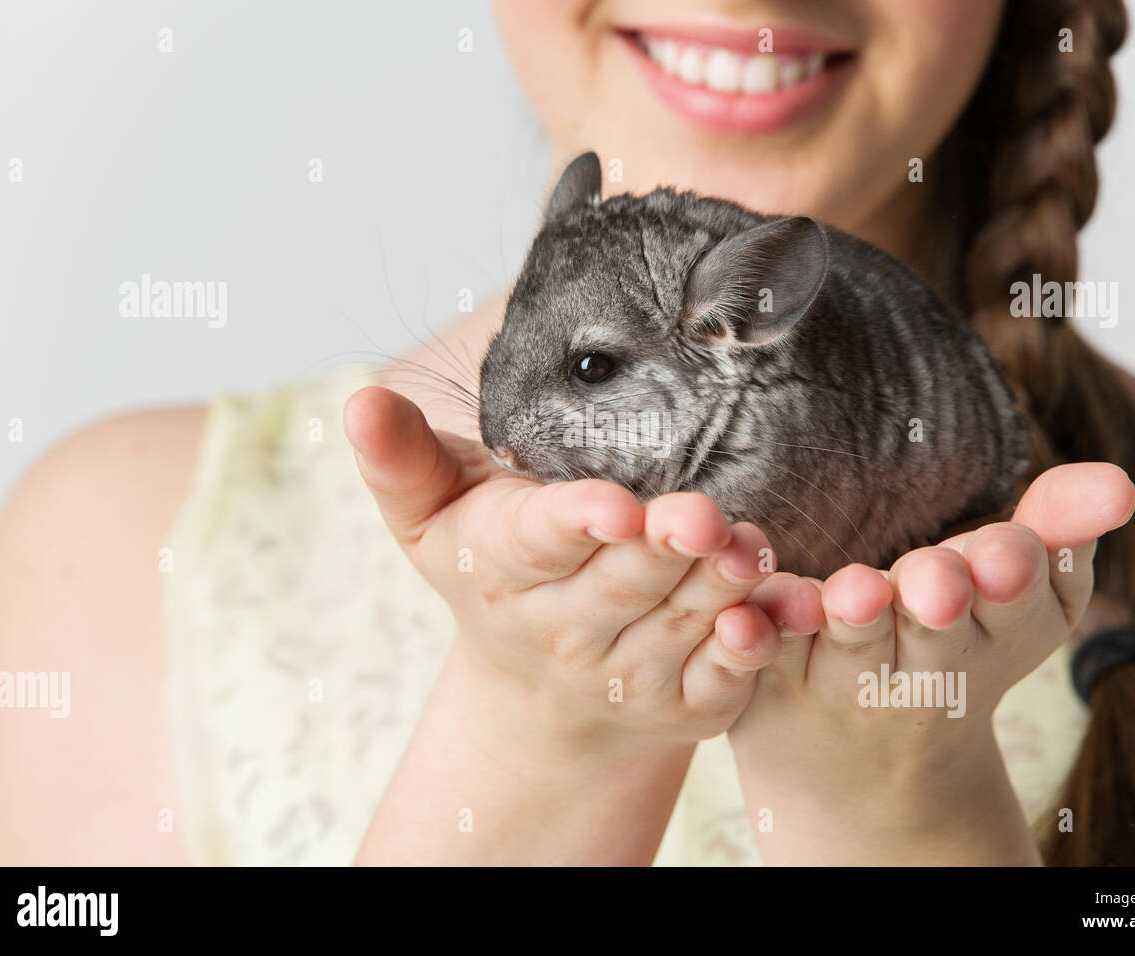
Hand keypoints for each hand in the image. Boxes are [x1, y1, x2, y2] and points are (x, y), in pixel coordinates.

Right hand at [344, 386, 819, 755]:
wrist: (539, 690)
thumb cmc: (490, 568)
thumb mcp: (434, 516)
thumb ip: (403, 460)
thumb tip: (358, 400)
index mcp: (507, 568)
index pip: (539, 542)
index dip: (576, 523)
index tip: (613, 505)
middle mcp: (566, 627)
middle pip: (621, 584)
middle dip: (663, 550)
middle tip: (702, 516)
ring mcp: (627, 671)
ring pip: (678, 626)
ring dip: (718, 592)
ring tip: (751, 549)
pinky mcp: (686, 700)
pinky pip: (723, 679)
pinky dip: (750, 653)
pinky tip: (776, 619)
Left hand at [728, 462, 1134, 864]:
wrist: (869, 768)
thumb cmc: (955, 642)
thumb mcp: (1019, 594)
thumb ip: (1059, 528)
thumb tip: (1122, 482)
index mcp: (991, 635)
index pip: (1014, 603)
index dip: (1009, 576)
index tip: (1007, 553)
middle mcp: (925, 670)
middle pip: (935, 632)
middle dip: (938, 600)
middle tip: (935, 582)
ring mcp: (847, 684)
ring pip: (853, 651)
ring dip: (856, 621)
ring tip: (856, 593)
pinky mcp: (774, 685)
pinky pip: (767, 657)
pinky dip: (760, 634)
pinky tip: (756, 605)